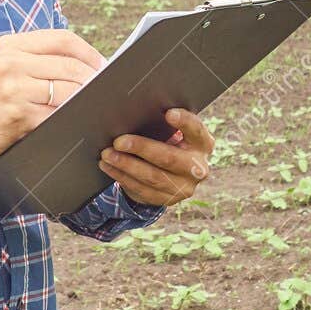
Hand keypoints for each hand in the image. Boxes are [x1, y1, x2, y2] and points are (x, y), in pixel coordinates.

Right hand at [0, 29, 104, 170]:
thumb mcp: (9, 66)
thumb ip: (41, 58)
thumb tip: (88, 61)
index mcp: (10, 46)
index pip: (61, 39)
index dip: (88, 51)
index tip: (101, 63)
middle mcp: (11, 64)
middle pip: (69, 64)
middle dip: (93, 76)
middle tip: (104, 85)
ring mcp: (15, 90)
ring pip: (68, 89)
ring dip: (86, 96)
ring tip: (93, 100)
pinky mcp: (21, 115)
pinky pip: (59, 113)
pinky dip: (73, 114)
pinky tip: (78, 116)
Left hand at [97, 107, 213, 207]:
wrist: (174, 174)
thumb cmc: (169, 141)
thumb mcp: (173, 132)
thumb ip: (163, 123)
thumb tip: (133, 110)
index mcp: (203, 144)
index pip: (196, 130)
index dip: (184, 122)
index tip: (168, 113)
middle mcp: (198, 168)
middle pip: (169, 158)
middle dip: (141, 148)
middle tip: (118, 141)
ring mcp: (184, 187)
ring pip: (152, 177)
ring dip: (126, 165)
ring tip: (107, 154)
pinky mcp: (167, 199)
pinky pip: (142, 189)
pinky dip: (122, 177)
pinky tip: (109, 167)